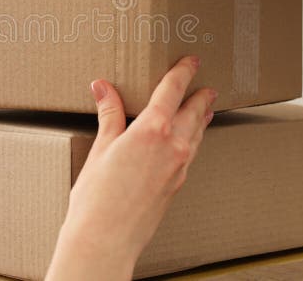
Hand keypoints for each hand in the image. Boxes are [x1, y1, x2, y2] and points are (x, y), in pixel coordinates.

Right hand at [46, 56, 215, 280]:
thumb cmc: (96, 198)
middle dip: (200, 95)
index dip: (183, 72)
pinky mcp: (177, 184)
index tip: (191, 61)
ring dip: (201, 117)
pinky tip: (187, 140)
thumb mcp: (100, 149)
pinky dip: (193, 138)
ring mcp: (179, 167)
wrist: (106, 239)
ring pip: (196, 133)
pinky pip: (191, 153)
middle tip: (206, 84)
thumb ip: (108, 115)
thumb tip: (102, 87)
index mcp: (152, 130)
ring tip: (204, 107)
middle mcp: (173, 146)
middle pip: (193, 111)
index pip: (173, 91)